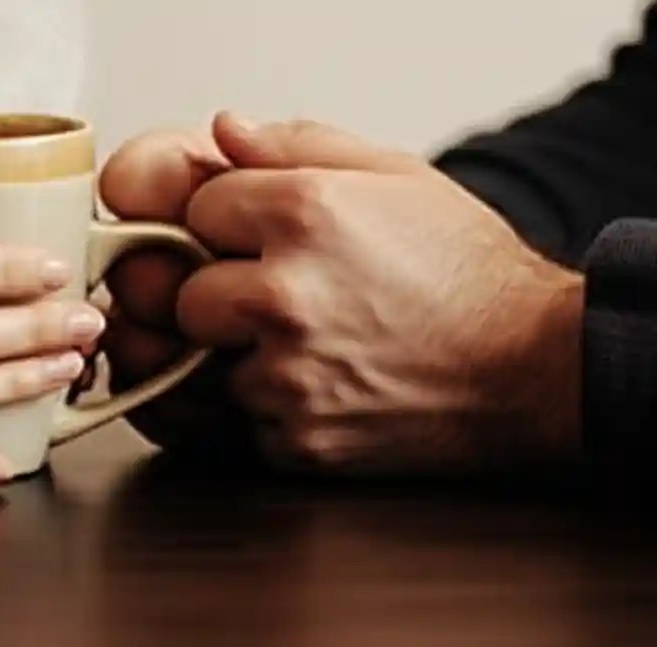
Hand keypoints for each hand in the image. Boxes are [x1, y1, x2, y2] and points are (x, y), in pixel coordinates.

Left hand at [175, 114, 582, 472]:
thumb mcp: (395, 176)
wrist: (532, 369)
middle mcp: (285, 296)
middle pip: (187, 297)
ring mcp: (287, 376)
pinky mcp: (297, 441)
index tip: (263, 240)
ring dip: (248, 359)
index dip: (230, 225)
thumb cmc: (464, 269)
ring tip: (316, 346)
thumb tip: (224, 131)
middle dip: (221, 296)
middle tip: (281, 299)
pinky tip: (331, 389)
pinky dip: (277, 413)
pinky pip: (247, 424)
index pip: (198, 211)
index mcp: (304, 214)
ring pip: (212, 366)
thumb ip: (296, 145)